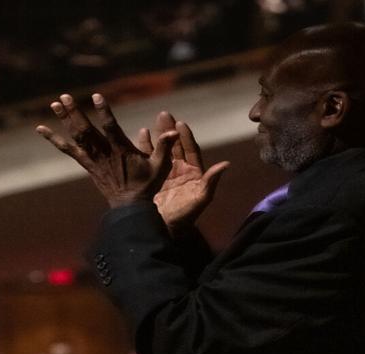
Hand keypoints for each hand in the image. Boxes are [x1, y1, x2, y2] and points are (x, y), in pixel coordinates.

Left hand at [35, 92, 178, 208]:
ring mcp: (93, 158)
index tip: (97, 96)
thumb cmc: (146, 186)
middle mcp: (103, 152)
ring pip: (76, 136)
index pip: (111, 127)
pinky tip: (41, 129)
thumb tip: (174, 132)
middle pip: (86, 130)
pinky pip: (68, 150)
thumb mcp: (159, 167)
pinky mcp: (86, 164)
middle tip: (63, 96)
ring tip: (54, 104)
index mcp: (121, 150)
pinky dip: (54, 139)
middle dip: (75, 112)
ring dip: (65, 119)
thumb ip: (164, 147)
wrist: (129, 206)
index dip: (104, 112)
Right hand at [138, 111, 229, 233]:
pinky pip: (148, 159)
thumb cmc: (187, 216)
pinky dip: (144, 148)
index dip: (186, 136)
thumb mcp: (201, 198)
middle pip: (175, 145)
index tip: (180, 123)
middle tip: (163, 114)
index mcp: (193, 172)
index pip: (190, 150)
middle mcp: (179, 170)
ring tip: (148, 124)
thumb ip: (211, 181)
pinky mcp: (151, 177)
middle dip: (169, 129)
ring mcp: (165, 173)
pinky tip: (139, 136)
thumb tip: (226, 164)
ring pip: (161, 150)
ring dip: (156, 136)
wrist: (166, 228)